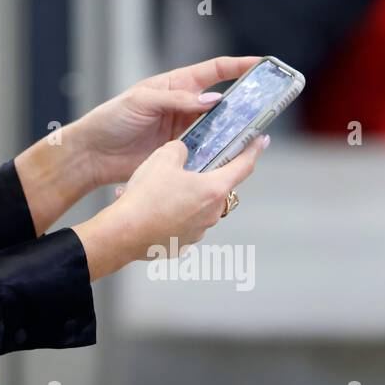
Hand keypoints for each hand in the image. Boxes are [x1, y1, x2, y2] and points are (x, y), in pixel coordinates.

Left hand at [68, 54, 262, 188]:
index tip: (263, 64)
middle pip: (225, 101)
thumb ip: (177, 99)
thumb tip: (213, 100)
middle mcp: (186, 106)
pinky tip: (233, 154)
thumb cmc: (112, 119)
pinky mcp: (182, 153)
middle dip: (248, 101)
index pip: (215, 71)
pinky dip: (221, 152)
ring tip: (257, 131)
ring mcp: (185, 131)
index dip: (240, 66)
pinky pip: (208, 151)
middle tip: (271, 104)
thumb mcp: (142, 102)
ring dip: (236, 130)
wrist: (93, 154)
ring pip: (220, 128)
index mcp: (176, 85)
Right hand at [71, 134, 267, 280]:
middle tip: (190, 165)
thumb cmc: (146, 196)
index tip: (261, 141)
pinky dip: (171, 213)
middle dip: (206, 175)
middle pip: (218, 187)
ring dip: (185, 195)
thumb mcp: (163, 158)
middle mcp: (211, 213)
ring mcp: (198, 231)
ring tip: (157, 188)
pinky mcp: (181, 243)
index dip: (253, 151)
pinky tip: (151, 207)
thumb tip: (182, 153)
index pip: (243, 167)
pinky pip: (181, 222)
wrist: (124, 232)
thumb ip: (179, 149)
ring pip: (198, 206)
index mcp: (213, 189)